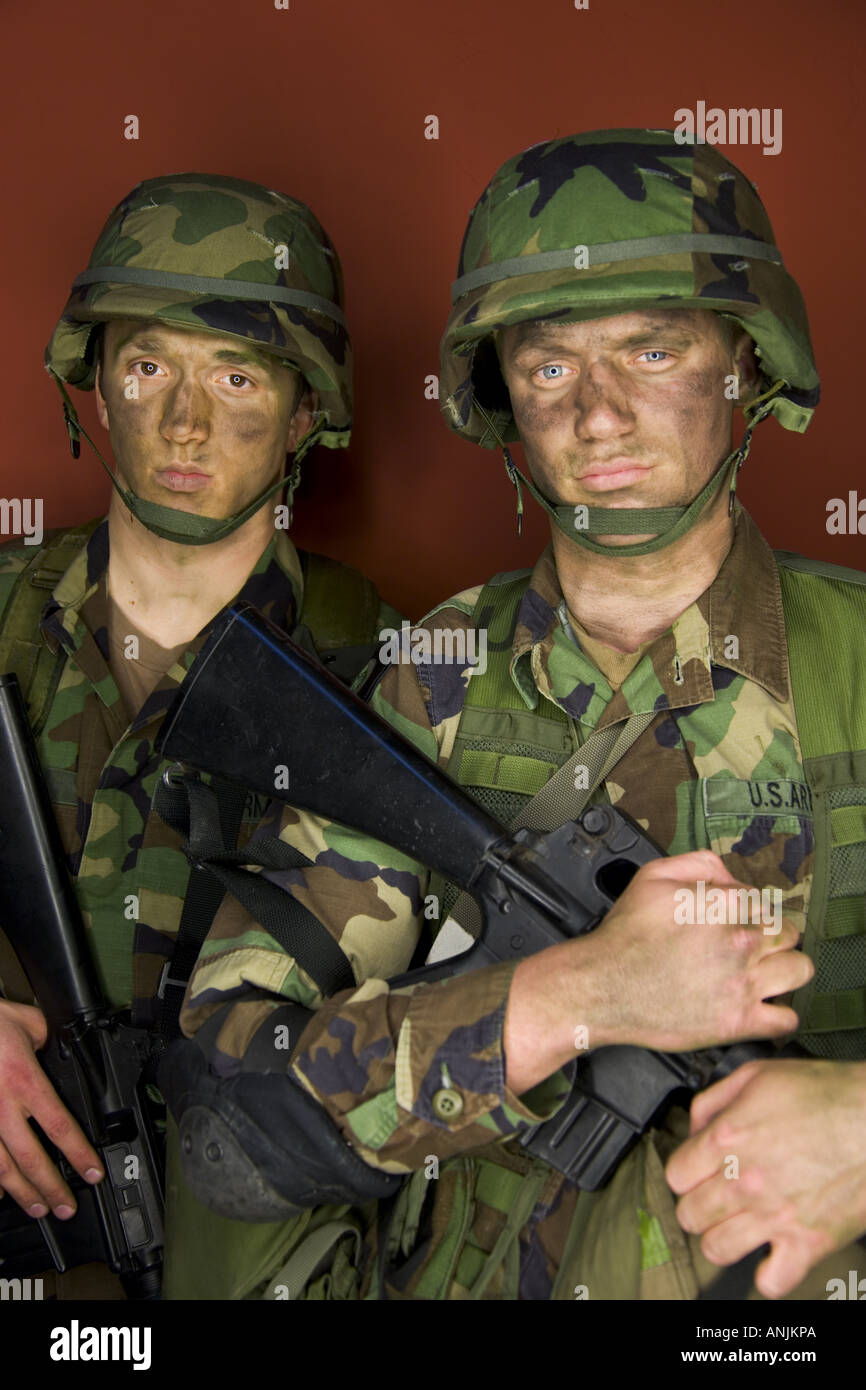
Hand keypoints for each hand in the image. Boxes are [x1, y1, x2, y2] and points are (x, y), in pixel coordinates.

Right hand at [0, 999, 103, 1218]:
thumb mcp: (29, 1022)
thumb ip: (47, 1041)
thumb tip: (59, 1049)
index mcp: (24, 1081)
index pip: (59, 1125)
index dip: (78, 1154)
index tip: (92, 1173)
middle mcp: (1, 1106)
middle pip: (30, 1157)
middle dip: (51, 1187)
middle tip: (66, 1207)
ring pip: (1, 1167)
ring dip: (22, 1192)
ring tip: (38, 1209)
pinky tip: (0, 1194)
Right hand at [586, 850, 811, 1051]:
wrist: (603, 987)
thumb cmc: (626, 935)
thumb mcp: (653, 876)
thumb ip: (700, 864)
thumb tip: (732, 876)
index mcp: (725, 904)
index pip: (767, 902)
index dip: (754, 910)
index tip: (740, 922)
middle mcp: (741, 942)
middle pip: (790, 933)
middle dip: (773, 937)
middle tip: (752, 946)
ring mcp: (743, 984)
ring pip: (800, 970)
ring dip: (785, 969)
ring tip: (766, 973)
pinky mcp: (738, 1022)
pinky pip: (787, 1019)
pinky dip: (780, 1014)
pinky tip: (763, 1006)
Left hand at [665, 1057, 865, 1297]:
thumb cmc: (826, 1094)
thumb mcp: (757, 1075)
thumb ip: (713, 1101)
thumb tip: (694, 1126)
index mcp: (727, 1139)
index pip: (675, 1175)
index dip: (685, 1172)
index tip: (697, 1172)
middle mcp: (744, 1181)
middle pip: (689, 1214)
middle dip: (697, 1205)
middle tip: (715, 1197)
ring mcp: (775, 1215)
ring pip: (717, 1248)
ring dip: (721, 1238)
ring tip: (736, 1225)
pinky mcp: (808, 1241)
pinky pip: (772, 1281)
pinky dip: (767, 1274)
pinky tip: (771, 1254)